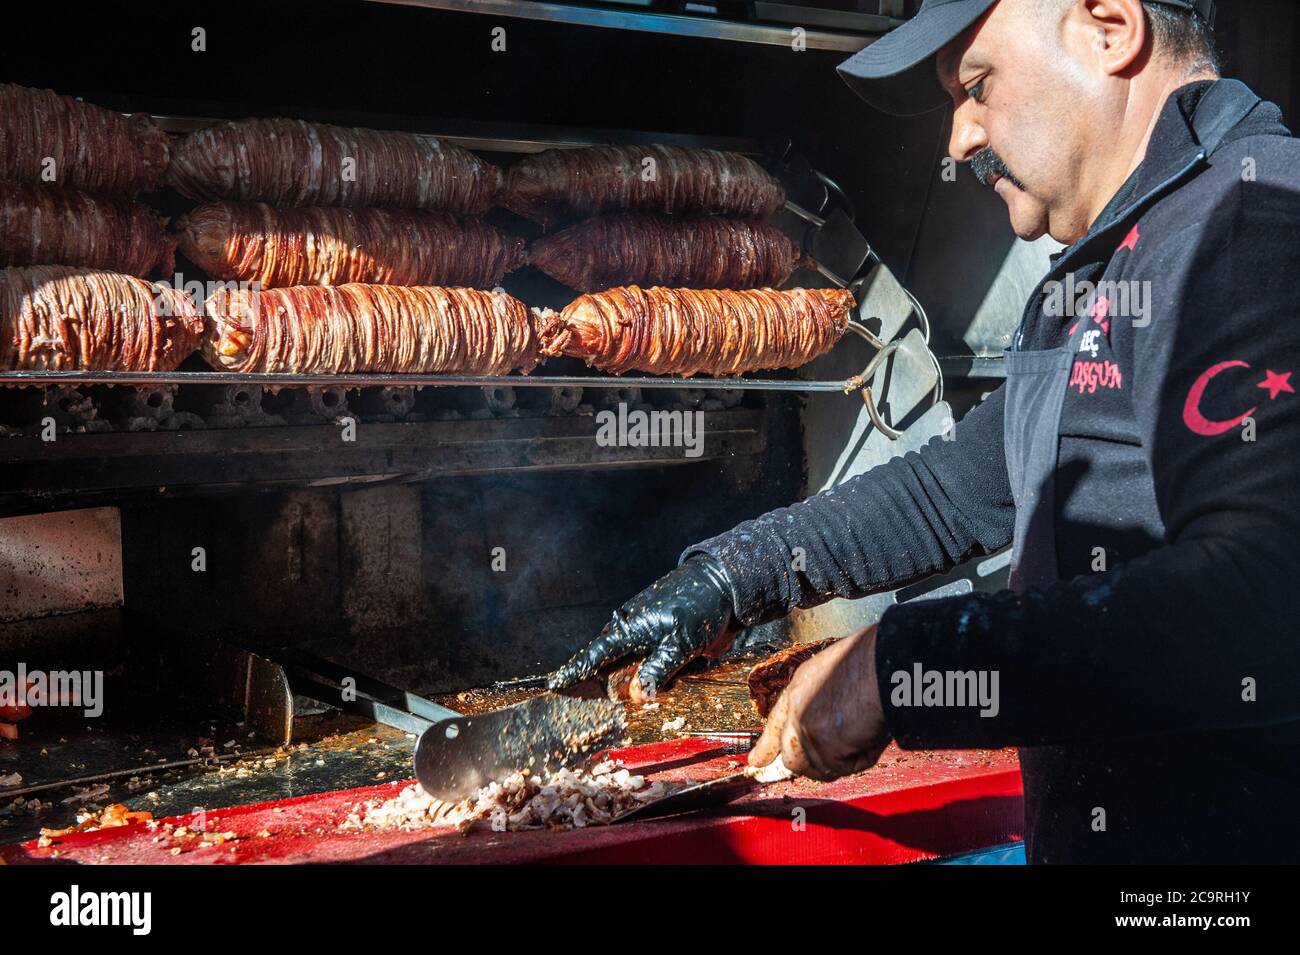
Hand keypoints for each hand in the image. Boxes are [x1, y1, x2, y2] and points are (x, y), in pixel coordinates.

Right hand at [547, 557, 734, 701]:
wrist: (722, 587)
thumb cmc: (698, 609)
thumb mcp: (680, 643)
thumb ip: (658, 670)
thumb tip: (637, 695)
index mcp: (629, 630)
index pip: (594, 656)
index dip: (575, 671)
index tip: (554, 684)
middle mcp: (633, 634)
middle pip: (617, 670)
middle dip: (630, 683)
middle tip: (651, 680)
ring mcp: (648, 638)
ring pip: (643, 671)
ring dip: (660, 677)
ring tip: (688, 661)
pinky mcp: (664, 644)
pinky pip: (661, 667)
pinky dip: (673, 671)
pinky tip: (694, 660)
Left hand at [748, 626, 890, 781]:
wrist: (885, 664)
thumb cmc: (872, 661)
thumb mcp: (837, 672)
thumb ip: (824, 699)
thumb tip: (833, 722)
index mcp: (800, 686)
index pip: (775, 724)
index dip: (766, 746)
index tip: (757, 761)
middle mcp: (796, 708)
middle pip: (792, 758)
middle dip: (814, 763)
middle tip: (839, 756)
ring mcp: (807, 729)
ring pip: (819, 767)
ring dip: (843, 760)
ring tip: (863, 732)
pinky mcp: (823, 746)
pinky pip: (844, 768)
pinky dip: (861, 759)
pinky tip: (870, 734)